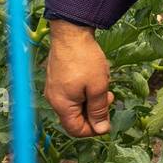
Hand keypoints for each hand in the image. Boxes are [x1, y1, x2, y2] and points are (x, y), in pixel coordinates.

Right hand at [43, 21, 113, 137]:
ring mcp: (54, 88)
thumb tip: (101, 130)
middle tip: (108, 97)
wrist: (71, 31)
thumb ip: (99, 111)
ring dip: (91, 99)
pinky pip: (72, 93)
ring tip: (102, 84)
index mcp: (62, 105)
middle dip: (94, 112)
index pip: (76, 130)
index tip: (107, 118)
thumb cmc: (84, 59)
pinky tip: (93, 77)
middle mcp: (54, 99)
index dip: (93, 129)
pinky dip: (84, 90)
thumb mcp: (98, 87)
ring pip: (75, 104)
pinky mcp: (57, 79)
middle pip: (75, 118)